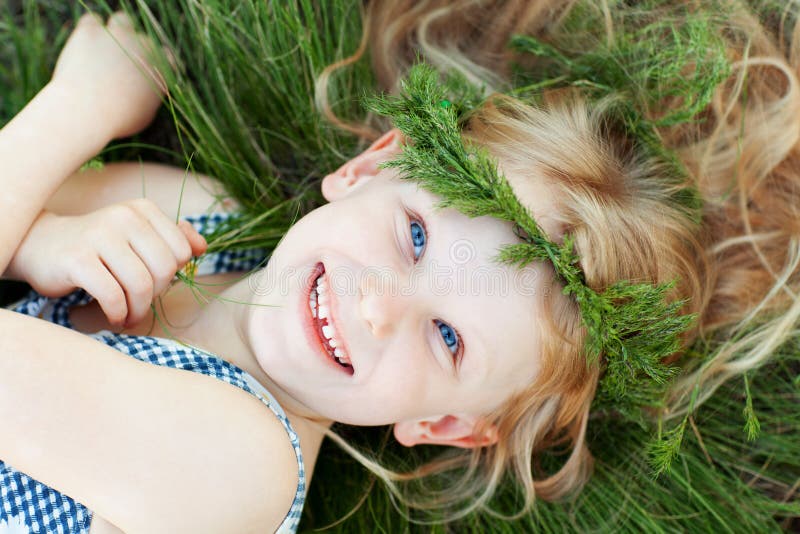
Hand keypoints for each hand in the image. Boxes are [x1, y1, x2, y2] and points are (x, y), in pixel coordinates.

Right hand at [8, 200, 206, 327]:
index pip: (181, 251)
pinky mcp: (77, 259)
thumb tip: (203, 248)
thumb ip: (171, 240)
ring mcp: (99, 235)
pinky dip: (117, 314)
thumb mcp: (137, 238)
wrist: (41, 246)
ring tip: (128, 317)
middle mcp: (123, 217)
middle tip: (140, 305)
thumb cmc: (98, 248)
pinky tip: (113, 316)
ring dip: (137, 311)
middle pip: (164, 269)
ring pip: (141, 285)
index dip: (172, 275)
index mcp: (143, 210)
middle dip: (156, 296)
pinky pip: (113, 295)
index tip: (155, 285)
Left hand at [51, 12, 168, 139]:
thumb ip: (150, 97)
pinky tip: (86, 43)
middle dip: (137, 50)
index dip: (159, 64)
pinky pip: (92, 20)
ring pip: (123, 20)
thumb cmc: (116, 121)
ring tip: (107, 45)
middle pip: (145, 40)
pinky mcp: (91, 32)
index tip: (150, 71)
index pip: (169, 58)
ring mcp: (118, 35)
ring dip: (119, 29)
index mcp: (161, 68)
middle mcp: (144, 47)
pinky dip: (90, 29)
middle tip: (123, 64)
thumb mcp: (144, 116)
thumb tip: (148, 93)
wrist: (85, 111)